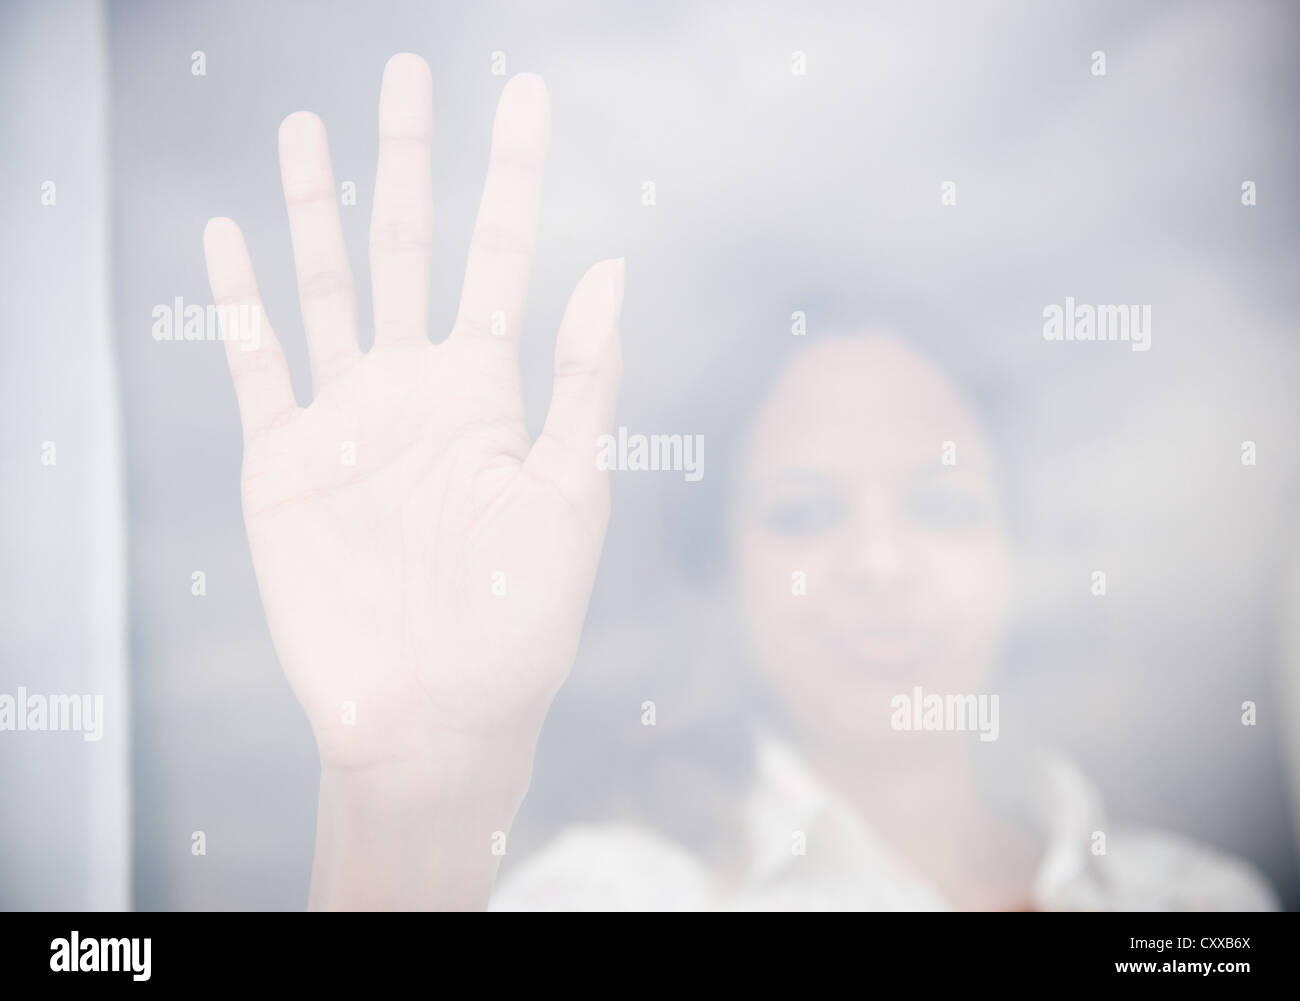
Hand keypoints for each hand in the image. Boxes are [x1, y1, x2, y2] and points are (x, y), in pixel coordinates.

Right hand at [203, 54, 623, 776]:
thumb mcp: (571, 496)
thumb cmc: (517, 621)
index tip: (519, 97)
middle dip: (406, 162)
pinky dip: (238, 301)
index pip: (501, 258)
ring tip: (304, 132)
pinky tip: (230, 236)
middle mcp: (414, 392)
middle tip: (407, 73)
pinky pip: (254, 364)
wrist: (432, 712)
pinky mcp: (282, 462)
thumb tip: (612, 270)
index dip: (511, 177)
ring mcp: (345, 422)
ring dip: (313, 209)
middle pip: (406, 248)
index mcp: (487, 394)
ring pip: (326, 288)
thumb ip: (585, 383)